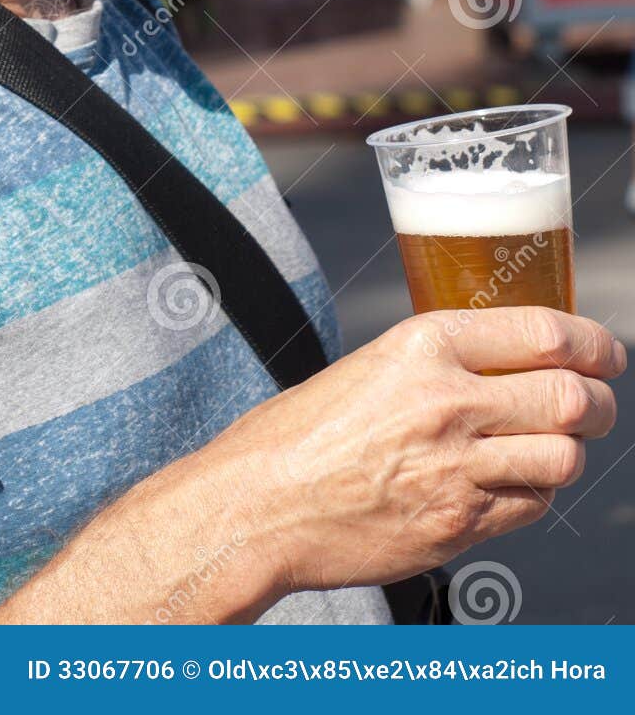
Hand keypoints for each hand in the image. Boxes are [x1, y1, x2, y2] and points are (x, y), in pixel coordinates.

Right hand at [218, 306, 623, 598]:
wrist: (259, 504)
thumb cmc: (298, 434)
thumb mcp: (370, 365)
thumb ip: (437, 364)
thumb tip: (505, 367)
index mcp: (422, 345)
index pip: (543, 332)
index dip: (593, 343)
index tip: (605, 351)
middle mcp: (447, 402)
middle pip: (571, 397)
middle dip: (600, 401)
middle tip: (598, 402)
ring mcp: (456, 469)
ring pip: (564, 457)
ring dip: (569, 451)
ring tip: (553, 445)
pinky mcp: (458, 526)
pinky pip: (530, 506)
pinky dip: (534, 493)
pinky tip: (512, 482)